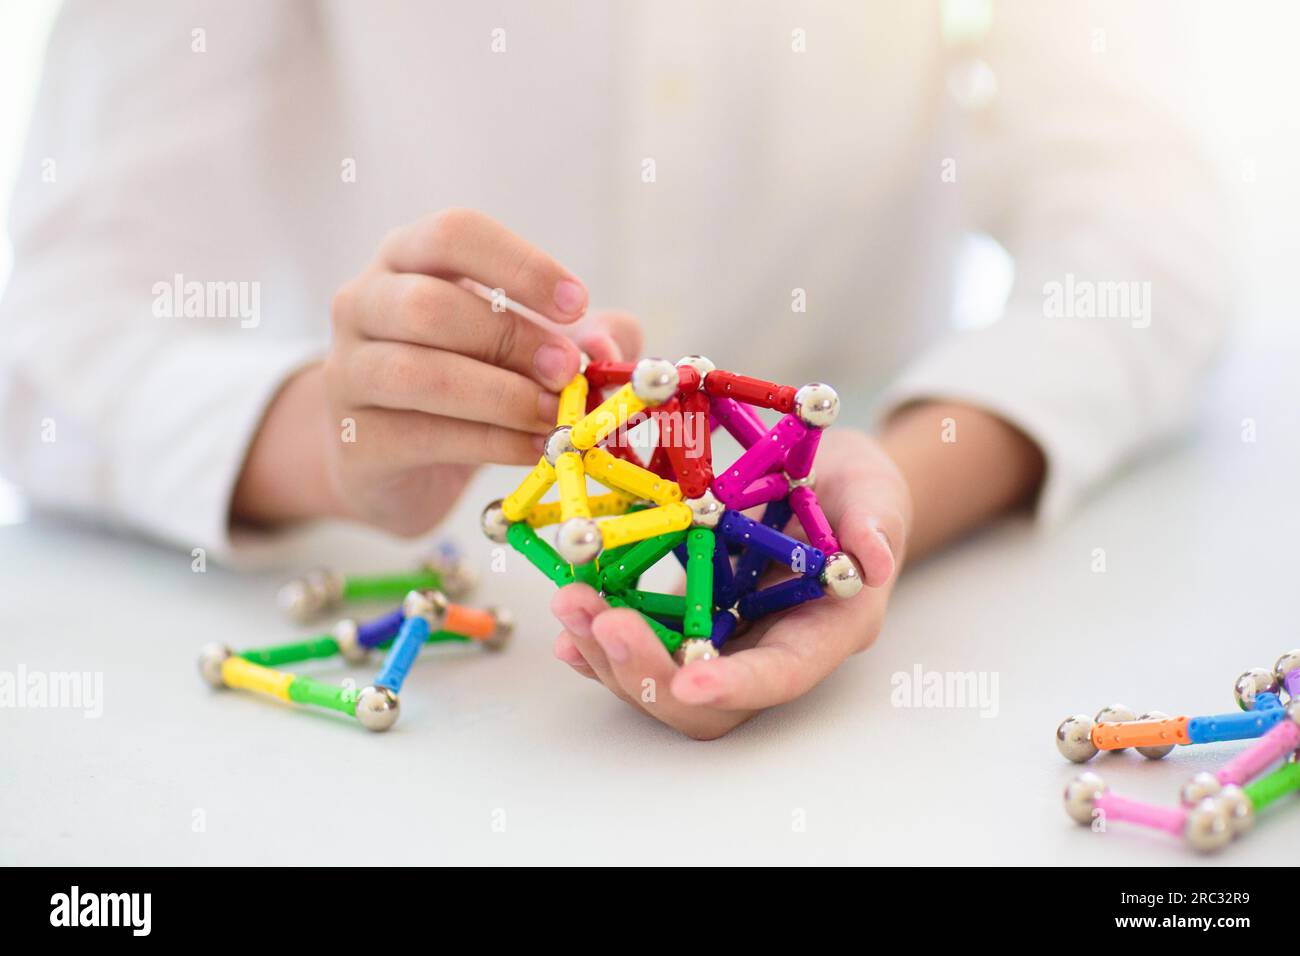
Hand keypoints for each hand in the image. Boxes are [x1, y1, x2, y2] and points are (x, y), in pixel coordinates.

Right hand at [233, 208, 640, 532]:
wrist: (391, 460)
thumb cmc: (468, 379)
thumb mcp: (531, 347)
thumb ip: (585, 337)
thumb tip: (609, 350)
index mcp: (407, 258)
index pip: (454, 234)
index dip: (521, 265)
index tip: (577, 303)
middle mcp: (363, 303)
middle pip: (431, 305)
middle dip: (513, 339)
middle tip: (566, 371)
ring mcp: (347, 372)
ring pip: (419, 374)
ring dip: (501, 397)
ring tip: (554, 418)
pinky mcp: (353, 439)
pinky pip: (423, 436)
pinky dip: (491, 444)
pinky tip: (534, 451)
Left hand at [550, 428, 910, 738]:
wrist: (823, 480)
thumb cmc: (857, 490)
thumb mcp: (877, 491)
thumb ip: (877, 522)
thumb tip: (873, 558)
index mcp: (824, 631)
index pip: (781, 677)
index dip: (736, 686)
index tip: (688, 682)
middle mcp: (766, 649)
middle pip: (705, 703)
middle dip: (648, 673)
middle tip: (601, 622)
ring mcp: (720, 637)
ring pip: (660, 678)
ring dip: (607, 651)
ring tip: (568, 603)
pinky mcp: (684, 615)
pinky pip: (638, 641)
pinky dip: (597, 635)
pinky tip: (567, 612)